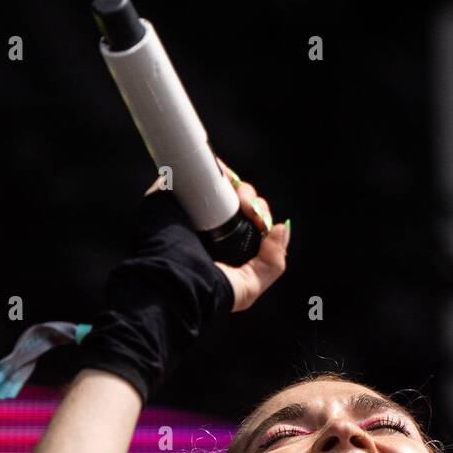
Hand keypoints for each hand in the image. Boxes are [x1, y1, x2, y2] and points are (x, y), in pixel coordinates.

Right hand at [144, 161, 288, 312]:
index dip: (259, 212)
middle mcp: (205, 222)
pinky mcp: (170, 191)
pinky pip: (191, 167)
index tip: (260, 220)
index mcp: (223, 242)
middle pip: (235, 194)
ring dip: (233, 179)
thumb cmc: (209, 291)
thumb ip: (272, 263)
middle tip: (248, 208)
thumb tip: (282, 227)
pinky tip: (221, 169)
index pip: (247, 216)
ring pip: (217, 179)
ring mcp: (187, 205)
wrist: (174, 282)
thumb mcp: (249, 286)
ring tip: (237, 196)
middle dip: (249, 197)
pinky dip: (208, 161)